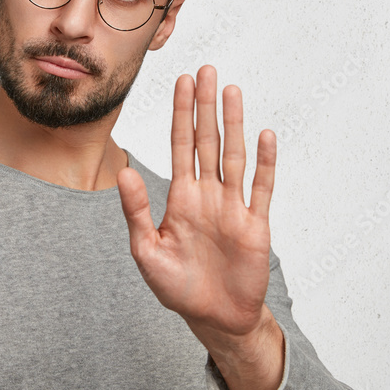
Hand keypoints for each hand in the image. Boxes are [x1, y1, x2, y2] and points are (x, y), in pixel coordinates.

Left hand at [117, 65, 276, 340]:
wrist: (214, 319)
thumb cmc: (177, 286)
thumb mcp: (146, 251)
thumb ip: (136, 211)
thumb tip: (123, 171)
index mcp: (181, 198)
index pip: (180, 145)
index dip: (181, 114)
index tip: (182, 82)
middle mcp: (208, 195)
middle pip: (207, 141)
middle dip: (206, 106)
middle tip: (207, 70)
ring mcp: (233, 207)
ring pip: (233, 155)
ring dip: (233, 123)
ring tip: (232, 91)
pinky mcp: (255, 225)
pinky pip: (262, 189)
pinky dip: (265, 163)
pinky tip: (266, 135)